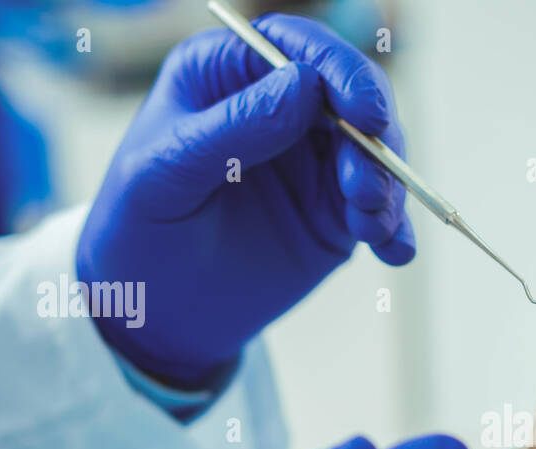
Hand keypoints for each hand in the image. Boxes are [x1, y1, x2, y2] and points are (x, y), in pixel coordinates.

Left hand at [77, 14, 413, 386]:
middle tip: (365, 188)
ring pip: (377, 152)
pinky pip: (380, 209)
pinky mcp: (336, 213)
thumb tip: (306, 84)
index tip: (364, 114)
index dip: (340, 71)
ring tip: (372, 229)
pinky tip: (394, 252)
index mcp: (230, 76)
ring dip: (389, 186)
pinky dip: (396, 227)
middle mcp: (280, 108)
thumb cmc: (139, 228)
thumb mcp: (168, 172)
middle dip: (374, 139)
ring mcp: (313, 162)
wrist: (153, 314)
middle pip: (353, 97)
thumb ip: (234, 127)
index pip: (297, 48)